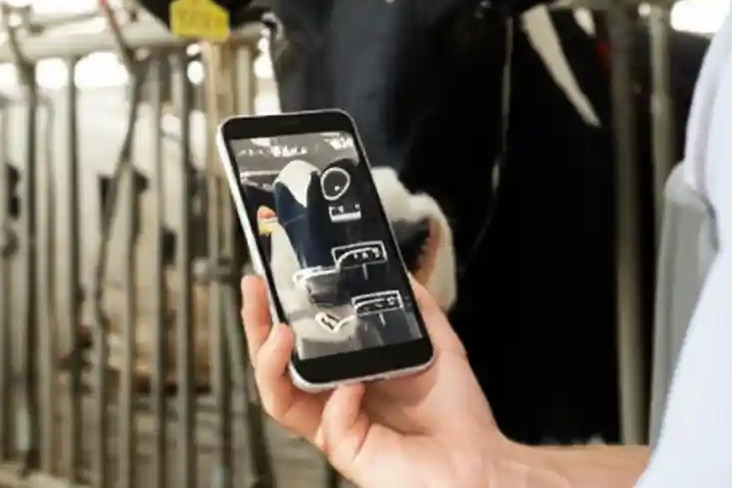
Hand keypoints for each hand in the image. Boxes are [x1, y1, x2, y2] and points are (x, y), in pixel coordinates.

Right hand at [241, 274, 506, 487]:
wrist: (477, 462)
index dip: (280, 310)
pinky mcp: (345, 450)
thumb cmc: (456, 413)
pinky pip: (327, 422)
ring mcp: (334, 425)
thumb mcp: (437, 344)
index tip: (272, 275)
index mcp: (347, 372)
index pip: (300, 340)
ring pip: (279, 396)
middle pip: (275, 364)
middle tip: (254, 290)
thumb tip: (399, 269)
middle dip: (257, 326)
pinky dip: (338, 402)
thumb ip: (416, 308)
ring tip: (280, 332)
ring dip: (270, 362)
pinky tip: (355, 386)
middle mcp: (332, 398)